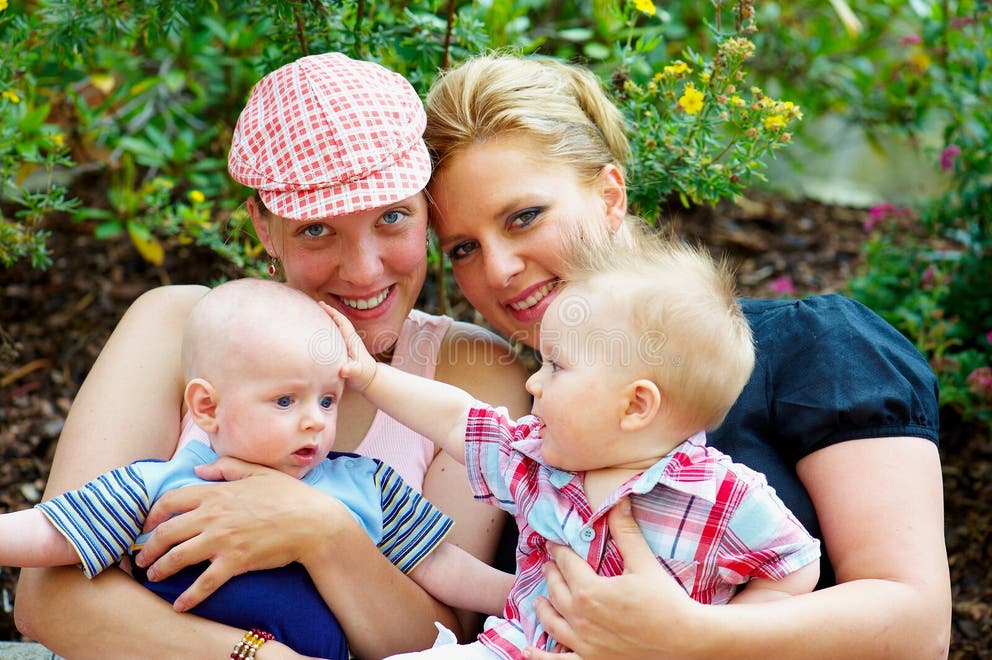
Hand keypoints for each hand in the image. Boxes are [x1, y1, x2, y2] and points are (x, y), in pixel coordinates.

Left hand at [134, 456, 350, 611]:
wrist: (313, 522)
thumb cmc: (290, 495)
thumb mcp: (258, 472)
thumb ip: (226, 467)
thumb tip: (200, 469)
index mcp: (216, 493)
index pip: (170, 501)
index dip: (152, 515)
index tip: (146, 525)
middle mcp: (213, 516)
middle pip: (166, 532)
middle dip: (148, 547)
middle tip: (142, 558)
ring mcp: (222, 540)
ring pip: (177, 557)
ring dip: (160, 570)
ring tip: (154, 576)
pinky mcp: (234, 562)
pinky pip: (204, 583)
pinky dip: (189, 597)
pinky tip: (180, 605)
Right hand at [319, 302, 377, 390]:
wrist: (371, 380)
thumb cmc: (363, 376)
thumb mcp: (357, 373)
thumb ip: (351, 371)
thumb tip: (343, 370)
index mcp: (351, 340)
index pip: (341, 321)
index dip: (332, 312)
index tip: (321, 304)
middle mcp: (349, 339)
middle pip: (338, 321)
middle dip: (328, 312)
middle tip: (316, 304)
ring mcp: (347, 343)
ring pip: (336, 327)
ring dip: (327, 319)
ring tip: (315, 314)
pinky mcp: (345, 349)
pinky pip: (335, 335)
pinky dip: (327, 330)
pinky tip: (319, 332)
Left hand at [529, 498, 706, 658]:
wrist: (686, 640)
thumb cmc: (667, 602)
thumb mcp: (644, 563)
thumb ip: (626, 532)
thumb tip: (619, 500)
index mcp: (591, 591)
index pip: (566, 565)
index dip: (559, 552)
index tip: (554, 544)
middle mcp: (581, 618)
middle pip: (557, 591)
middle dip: (551, 574)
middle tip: (549, 564)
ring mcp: (584, 643)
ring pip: (552, 622)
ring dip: (543, 608)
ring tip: (539, 599)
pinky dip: (540, 656)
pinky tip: (528, 651)